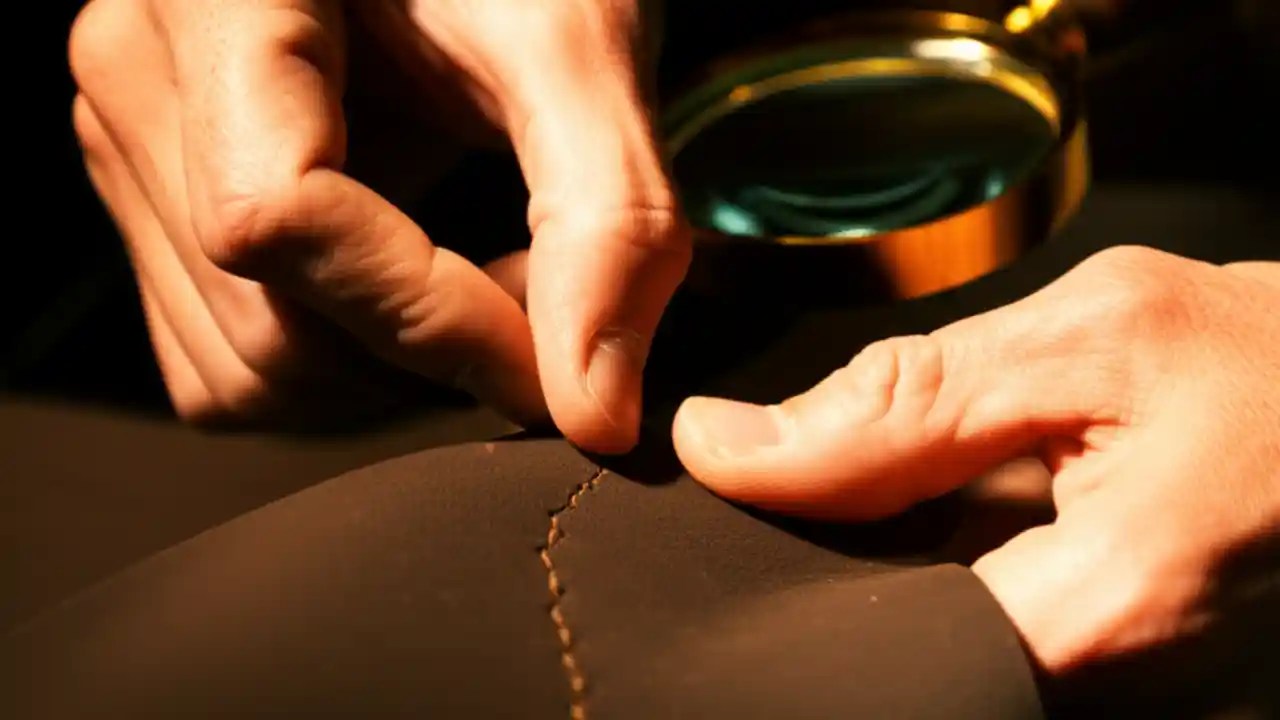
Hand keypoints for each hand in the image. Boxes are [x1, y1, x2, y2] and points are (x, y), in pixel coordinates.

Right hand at [69, 0, 687, 451]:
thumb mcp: (576, 41)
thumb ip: (607, 211)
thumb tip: (596, 408)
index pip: (279, 217)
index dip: (431, 317)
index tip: (554, 360)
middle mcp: (139, 75)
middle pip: (268, 329)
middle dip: (436, 355)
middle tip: (547, 290)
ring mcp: (136, 147)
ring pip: (249, 374)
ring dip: (400, 372)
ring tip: (495, 274)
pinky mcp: (164, 204)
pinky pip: (235, 361)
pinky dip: (354, 364)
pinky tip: (428, 286)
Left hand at [673, 246, 1279, 710]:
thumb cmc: (1274, 361)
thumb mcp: (1084, 340)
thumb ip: (901, 400)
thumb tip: (725, 444)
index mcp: (1094, 617)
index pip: (865, 642)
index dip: (786, 563)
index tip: (750, 496)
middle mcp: (1107, 688)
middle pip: (893, 643)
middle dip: (840, 556)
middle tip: (860, 464)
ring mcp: (1119, 687)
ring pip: (936, 629)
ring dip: (900, 551)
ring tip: (938, 468)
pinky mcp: (1121, 669)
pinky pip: (992, 622)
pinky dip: (958, 557)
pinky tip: (976, 494)